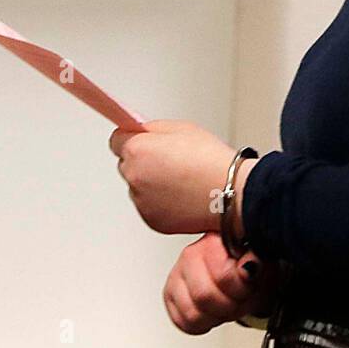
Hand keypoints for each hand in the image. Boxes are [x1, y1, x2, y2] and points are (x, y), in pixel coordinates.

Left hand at [109, 119, 236, 234]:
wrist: (231, 192)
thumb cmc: (212, 161)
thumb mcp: (183, 127)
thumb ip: (154, 129)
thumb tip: (140, 131)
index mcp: (137, 150)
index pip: (116, 140)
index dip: (133, 138)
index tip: (142, 140)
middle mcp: (134, 177)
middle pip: (127, 164)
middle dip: (143, 161)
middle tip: (171, 160)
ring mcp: (141, 201)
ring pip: (139, 187)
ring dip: (152, 183)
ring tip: (183, 180)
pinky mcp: (152, 220)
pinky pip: (150, 206)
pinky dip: (162, 202)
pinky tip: (184, 195)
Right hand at [163, 232, 279, 334]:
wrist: (246, 270)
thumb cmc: (253, 265)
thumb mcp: (263, 260)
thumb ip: (257, 260)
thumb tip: (249, 266)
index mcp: (214, 241)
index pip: (223, 276)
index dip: (242, 288)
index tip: (252, 285)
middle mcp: (190, 256)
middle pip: (204, 297)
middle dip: (230, 305)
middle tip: (243, 299)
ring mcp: (177, 276)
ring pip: (192, 314)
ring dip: (218, 316)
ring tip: (230, 305)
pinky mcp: (171, 296)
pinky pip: (184, 323)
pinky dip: (204, 324)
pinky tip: (215, 311)